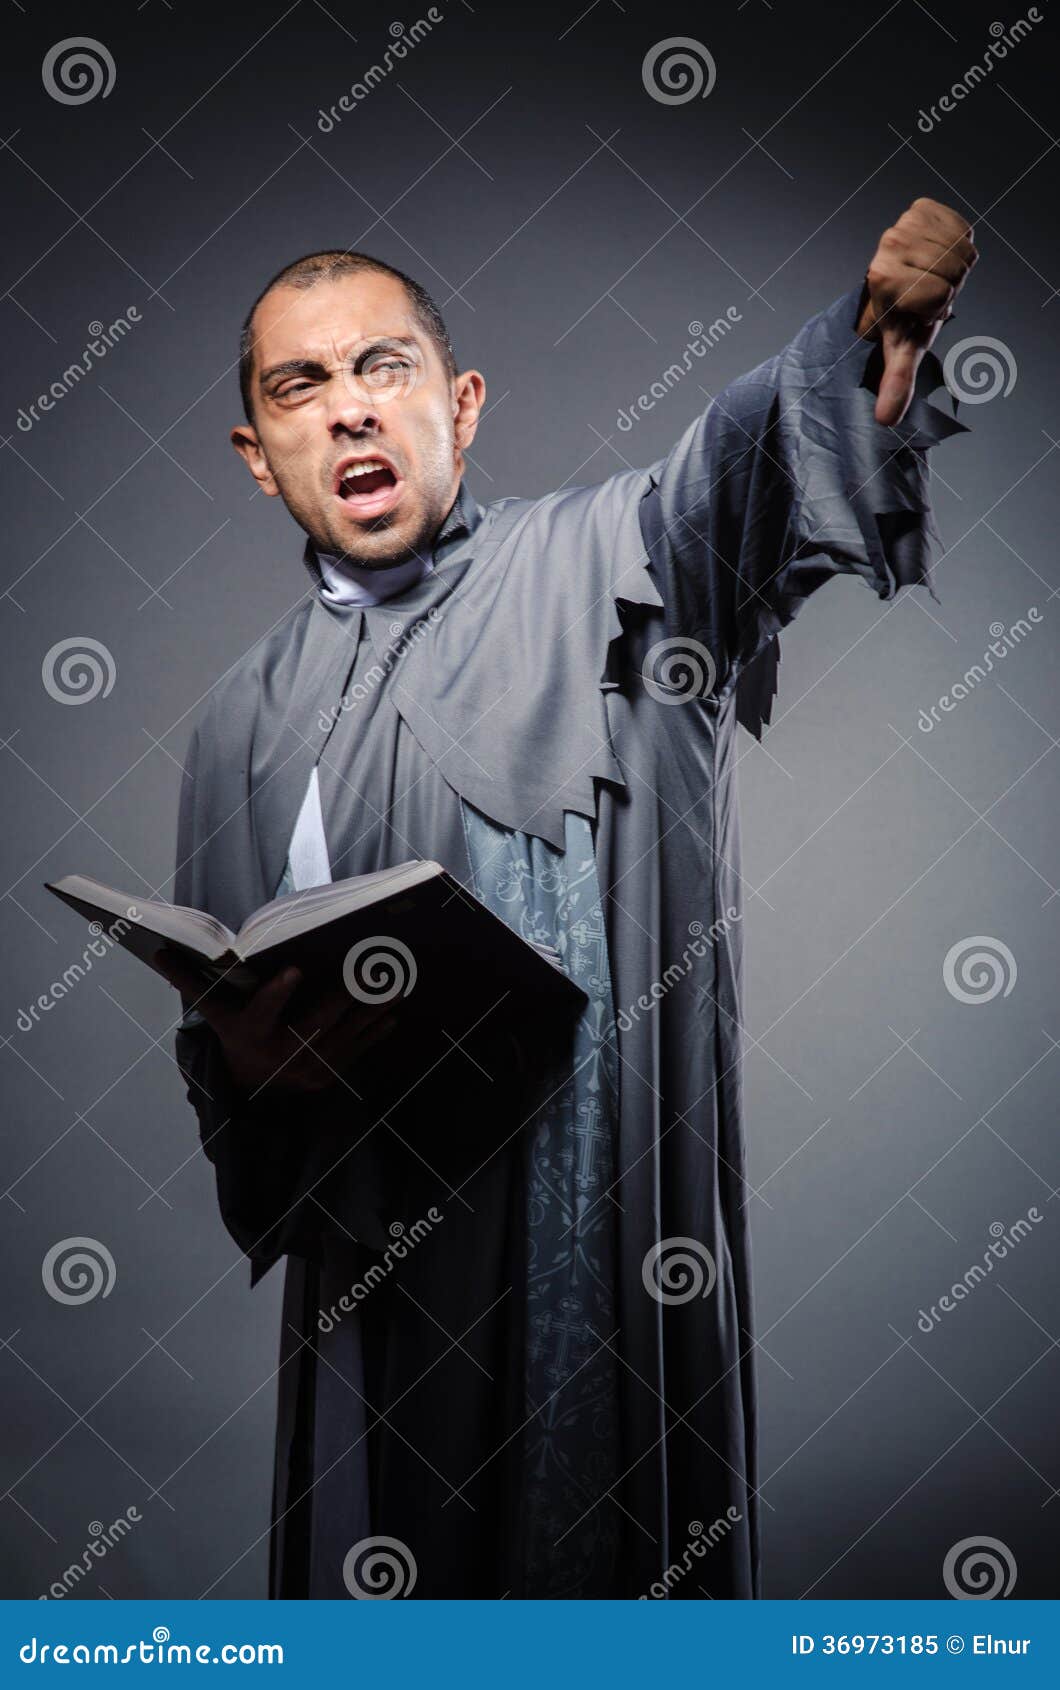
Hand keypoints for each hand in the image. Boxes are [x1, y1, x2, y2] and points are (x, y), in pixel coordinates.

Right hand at [156, 948, 397, 1097]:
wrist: (251, 1086)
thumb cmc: (234, 1033)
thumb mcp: (213, 1012)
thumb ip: (190, 980)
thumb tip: (156, 950)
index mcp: (250, 1033)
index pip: (262, 1012)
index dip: (277, 994)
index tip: (294, 970)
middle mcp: (279, 1054)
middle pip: (314, 1024)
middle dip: (343, 999)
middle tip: (368, 970)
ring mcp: (306, 1069)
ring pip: (343, 1036)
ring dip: (370, 1011)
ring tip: (394, 984)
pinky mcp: (329, 1075)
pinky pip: (356, 1052)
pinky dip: (375, 1032)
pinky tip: (394, 1012)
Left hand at [858, 197, 977, 425]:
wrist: (896, 286)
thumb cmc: (901, 319)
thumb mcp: (901, 350)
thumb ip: (896, 383)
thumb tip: (886, 421)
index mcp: (881, 280)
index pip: (939, 295)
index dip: (939, 306)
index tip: (921, 309)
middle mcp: (886, 248)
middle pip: (952, 269)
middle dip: (948, 285)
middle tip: (927, 292)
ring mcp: (901, 224)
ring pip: (959, 246)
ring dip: (952, 263)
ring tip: (931, 274)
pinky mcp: (918, 208)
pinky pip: (958, 223)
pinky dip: (956, 239)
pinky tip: (937, 251)